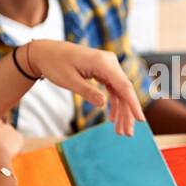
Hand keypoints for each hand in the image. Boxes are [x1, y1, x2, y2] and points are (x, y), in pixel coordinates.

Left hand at [23, 40, 145, 134]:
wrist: (45, 52)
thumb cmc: (54, 64)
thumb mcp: (69, 81)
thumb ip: (87, 92)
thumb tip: (104, 104)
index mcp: (103, 62)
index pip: (124, 86)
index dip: (133, 105)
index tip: (140, 120)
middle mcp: (109, 62)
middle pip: (124, 91)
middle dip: (127, 113)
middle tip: (127, 133)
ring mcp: (107, 65)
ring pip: (120, 91)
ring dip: (121, 111)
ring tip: (120, 131)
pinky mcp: (103, 70)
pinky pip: (113, 88)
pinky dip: (113, 103)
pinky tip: (113, 118)